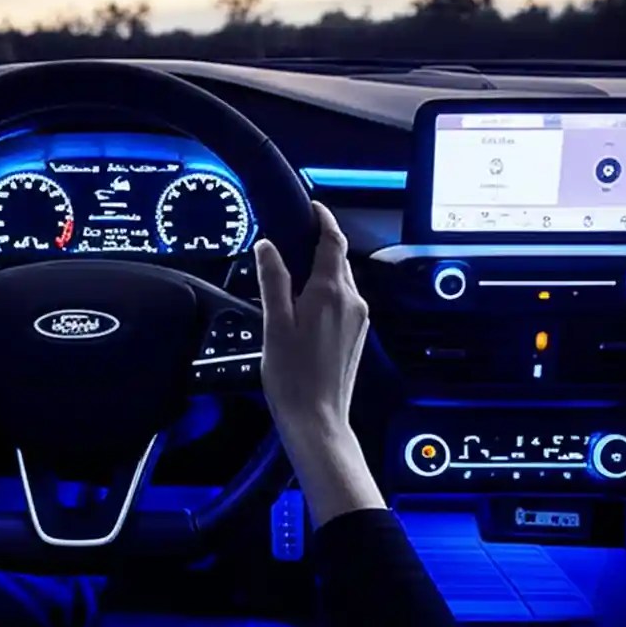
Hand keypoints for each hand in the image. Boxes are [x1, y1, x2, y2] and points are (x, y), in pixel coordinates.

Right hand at [256, 201, 368, 436]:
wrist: (317, 419)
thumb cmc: (292, 376)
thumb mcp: (274, 324)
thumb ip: (273, 280)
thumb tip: (268, 247)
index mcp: (330, 292)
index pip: (332, 241)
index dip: (323, 219)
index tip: (312, 207)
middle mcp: (352, 301)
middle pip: (338, 259)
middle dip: (319, 245)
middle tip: (293, 238)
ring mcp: (358, 319)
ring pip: (342, 281)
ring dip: (322, 271)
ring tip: (293, 274)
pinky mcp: (356, 335)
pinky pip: (343, 301)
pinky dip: (327, 292)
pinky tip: (305, 305)